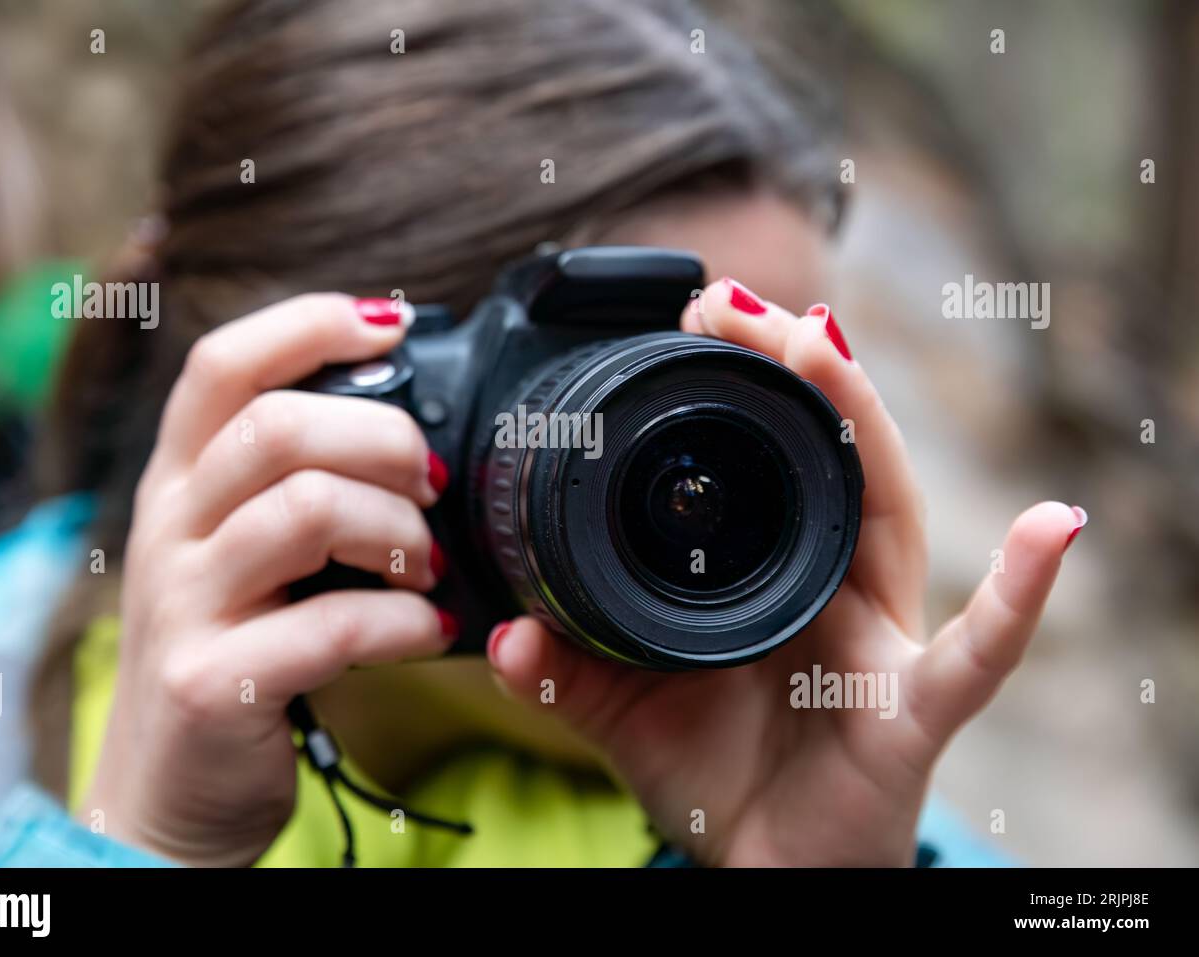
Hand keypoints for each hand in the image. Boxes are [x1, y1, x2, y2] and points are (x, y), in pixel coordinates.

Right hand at [80, 294, 454, 866]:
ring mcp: (183, 605)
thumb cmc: (232, 652)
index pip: (224, 362)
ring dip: (399, 530)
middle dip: (383, 440)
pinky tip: (427, 629)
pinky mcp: (210, 683)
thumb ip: (295, 487)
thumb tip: (411, 431)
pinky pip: (330, 626)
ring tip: (428, 563)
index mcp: (180, 482)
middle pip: (277, 426)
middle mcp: (169, 528)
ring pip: (306, 512)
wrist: (165, 794)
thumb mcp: (242, 555)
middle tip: (432, 484)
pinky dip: (403, 621)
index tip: (394, 323)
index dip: (309, 324)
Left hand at [486, 278, 1084, 866]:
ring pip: (891, 516)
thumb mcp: (624, 713)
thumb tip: (501, 633)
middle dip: (794, 372)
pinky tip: (1053, 530)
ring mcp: (883, 644)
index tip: (696, 319)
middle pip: (834, 460)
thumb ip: (565, 673)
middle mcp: (840, 592)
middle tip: (735, 301)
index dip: (746, 388)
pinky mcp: (911, 712)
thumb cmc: (716, 780)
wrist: (762, 872)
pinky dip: (1021, 595)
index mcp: (777, 579)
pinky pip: (979, 654)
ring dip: (864, 422)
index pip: (773, 462)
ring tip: (825, 342)